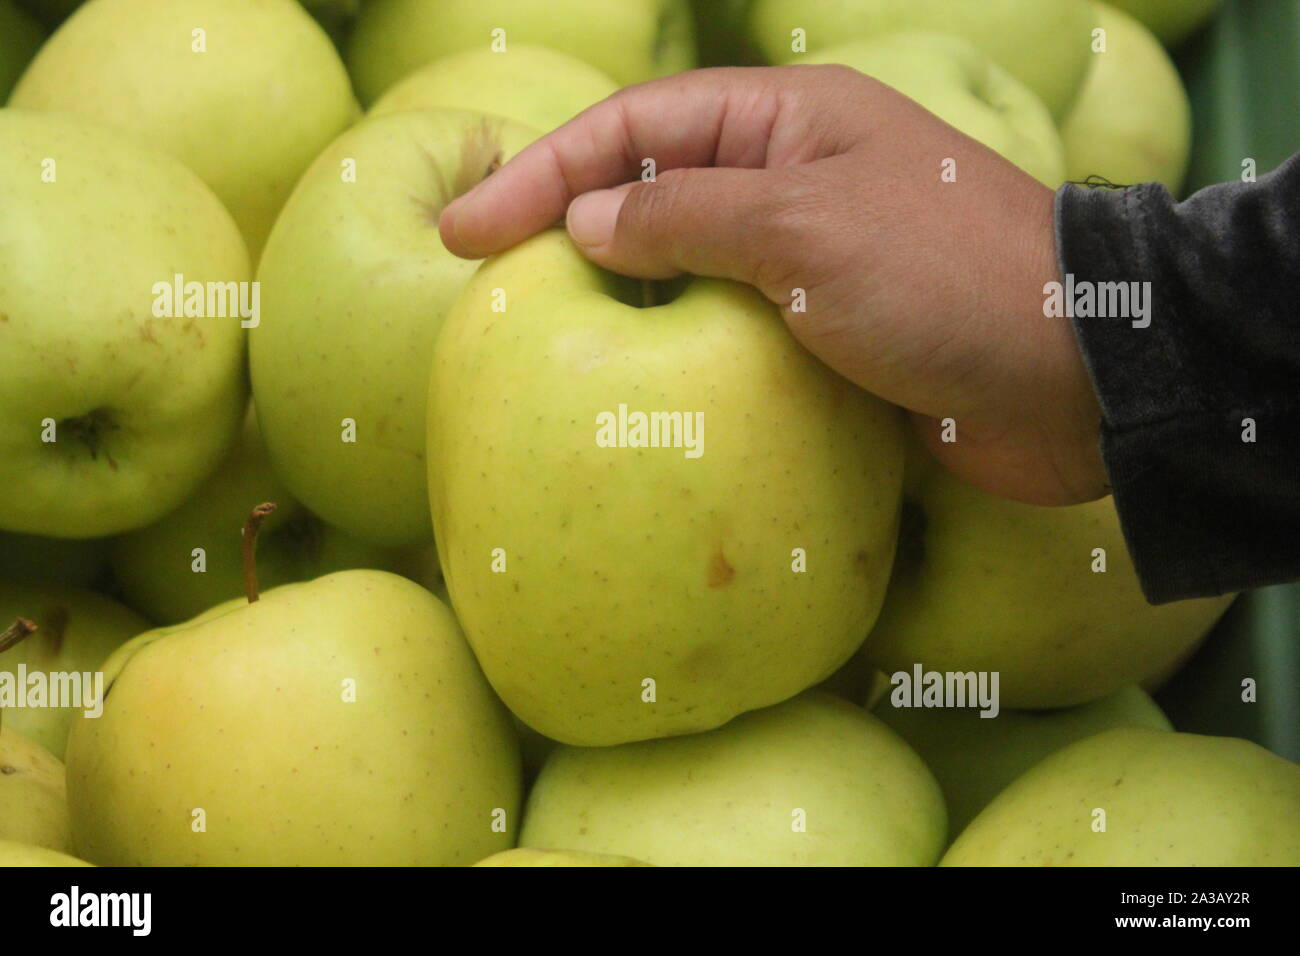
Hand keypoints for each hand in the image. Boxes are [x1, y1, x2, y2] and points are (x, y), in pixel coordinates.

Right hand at [440, 65, 1106, 505]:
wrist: (1077, 379)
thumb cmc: (946, 280)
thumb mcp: (804, 227)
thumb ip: (686, 219)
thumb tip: (589, 225)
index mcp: (786, 122)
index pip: (634, 132)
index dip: (540, 175)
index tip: (464, 232)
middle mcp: (791, 178)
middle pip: (648, 189)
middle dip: (562, 226)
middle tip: (480, 278)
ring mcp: (807, 258)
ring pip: (683, 265)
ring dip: (614, 292)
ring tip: (534, 329)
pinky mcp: (825, 332)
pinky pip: (727, 328)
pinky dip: (673, 348)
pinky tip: (630, 376)